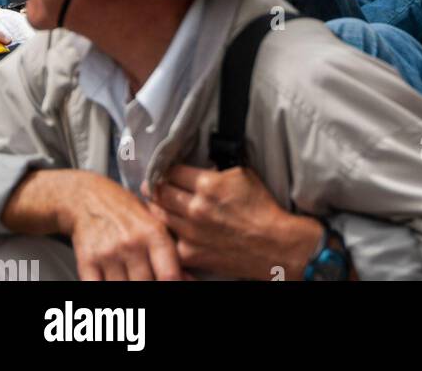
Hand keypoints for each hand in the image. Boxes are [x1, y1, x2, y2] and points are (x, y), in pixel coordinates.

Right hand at [68, 173, 182, 280]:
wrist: (88, 197)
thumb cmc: (127, 211)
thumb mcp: (153, 221)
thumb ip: (170, 251)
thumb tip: (187, 279)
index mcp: (153, 232)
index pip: (169, 274)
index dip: (176, 286)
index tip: (175, 286)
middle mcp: (131, 243)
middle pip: (147, 285)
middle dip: (151, 288)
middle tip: (151, 280)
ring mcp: (108, 254)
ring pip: (124, 290)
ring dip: (130, 290)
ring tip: (134, 279)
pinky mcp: (87, 261)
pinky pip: (98, 289)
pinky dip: (108, 290)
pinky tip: (115, 282)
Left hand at [146, 165, 322, 280]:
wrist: (272, 244)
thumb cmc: (261, 208)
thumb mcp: (243, 175)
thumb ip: (218, 170)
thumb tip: (203, 168)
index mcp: (208, 184)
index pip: (172, 171)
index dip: (165, 167)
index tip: (162, 168)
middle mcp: (195, 208)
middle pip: (160, 193)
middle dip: (153, 186)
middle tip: (149, 184)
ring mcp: (190, 233)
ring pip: (160, 216)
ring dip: (155, 208)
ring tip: (154, 203)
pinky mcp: (191, 254)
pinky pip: (170, 241)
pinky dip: (167, 233)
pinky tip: (166, 229)